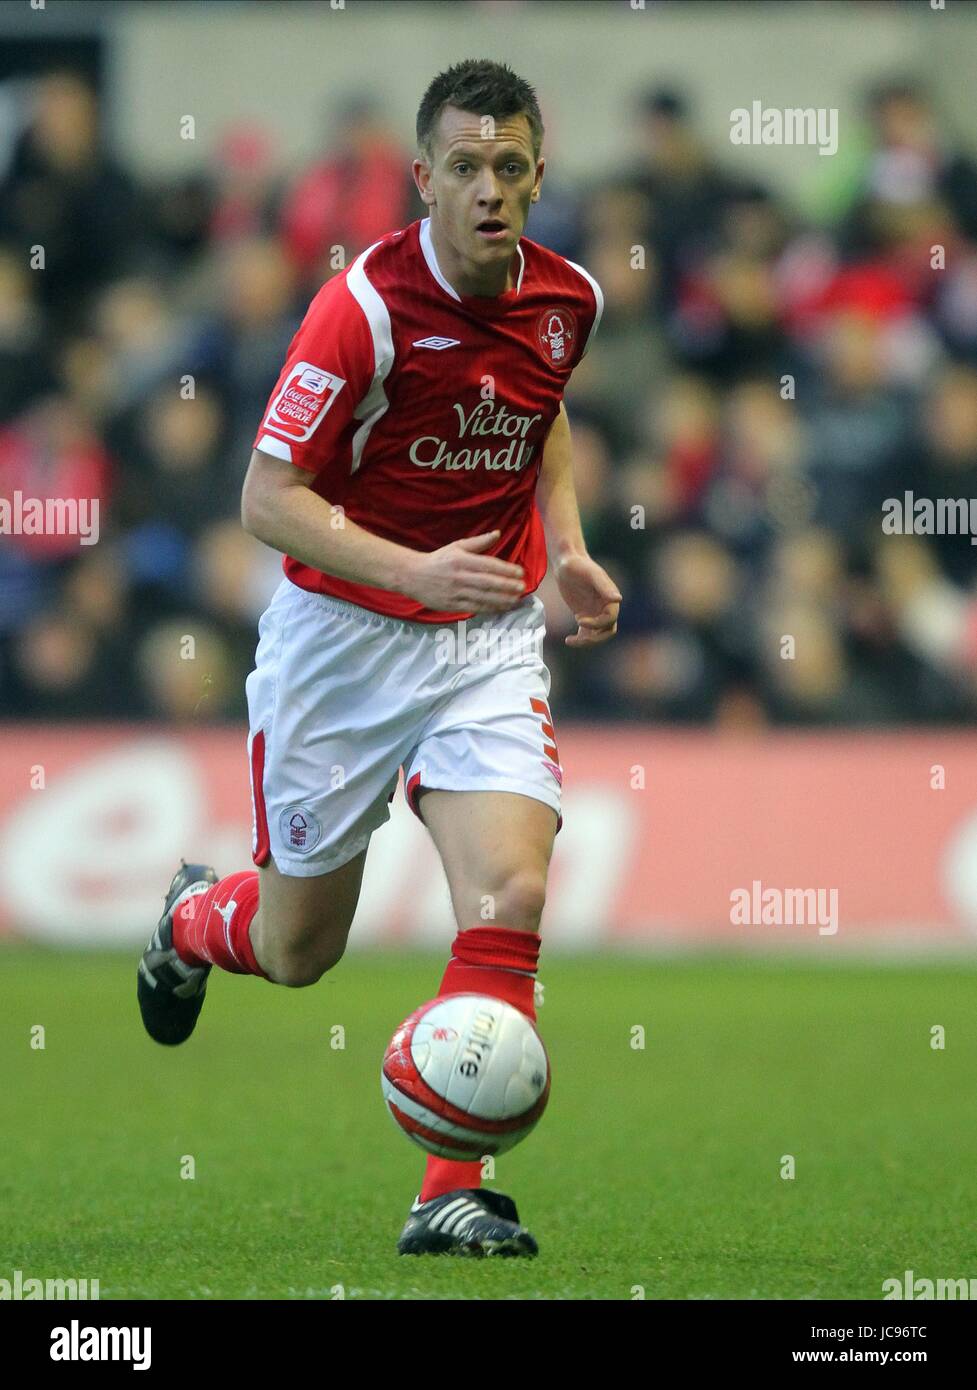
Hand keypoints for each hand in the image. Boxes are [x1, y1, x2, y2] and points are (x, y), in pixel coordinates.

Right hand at [401, 530, 525, 612]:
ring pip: (483, 597)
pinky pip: (474, 608)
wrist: (412, 575)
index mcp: (461, 560)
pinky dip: (489, 608)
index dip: (505, 569)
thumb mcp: (457, 546)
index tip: (520, 572)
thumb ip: (479, 542)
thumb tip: (498, 533)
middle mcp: (459, 576)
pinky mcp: (452, 605)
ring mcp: (455, 592)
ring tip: (516, 599)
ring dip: (501, 599)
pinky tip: (501, 607)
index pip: (488, 565)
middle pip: (487, 582)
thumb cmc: (438, 560)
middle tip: (522, 587)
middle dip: (507, 585)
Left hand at [556, 552, 621, 646]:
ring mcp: (595, 613)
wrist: (566, 564)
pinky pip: (586, 633)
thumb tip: (618, 599)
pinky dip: (579, 640)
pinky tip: (568, 640)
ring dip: (587, 641)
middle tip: (579, 638)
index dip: (597, 623)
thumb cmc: (579, 566)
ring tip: (570, 641)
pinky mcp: (585, 616)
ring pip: (597, 635)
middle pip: (607, 631)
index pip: (610, 619)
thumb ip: (604, 586)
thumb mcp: (591, 574)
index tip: (578, 619)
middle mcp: (606, 608)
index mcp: (610, 599)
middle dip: (595, 637)